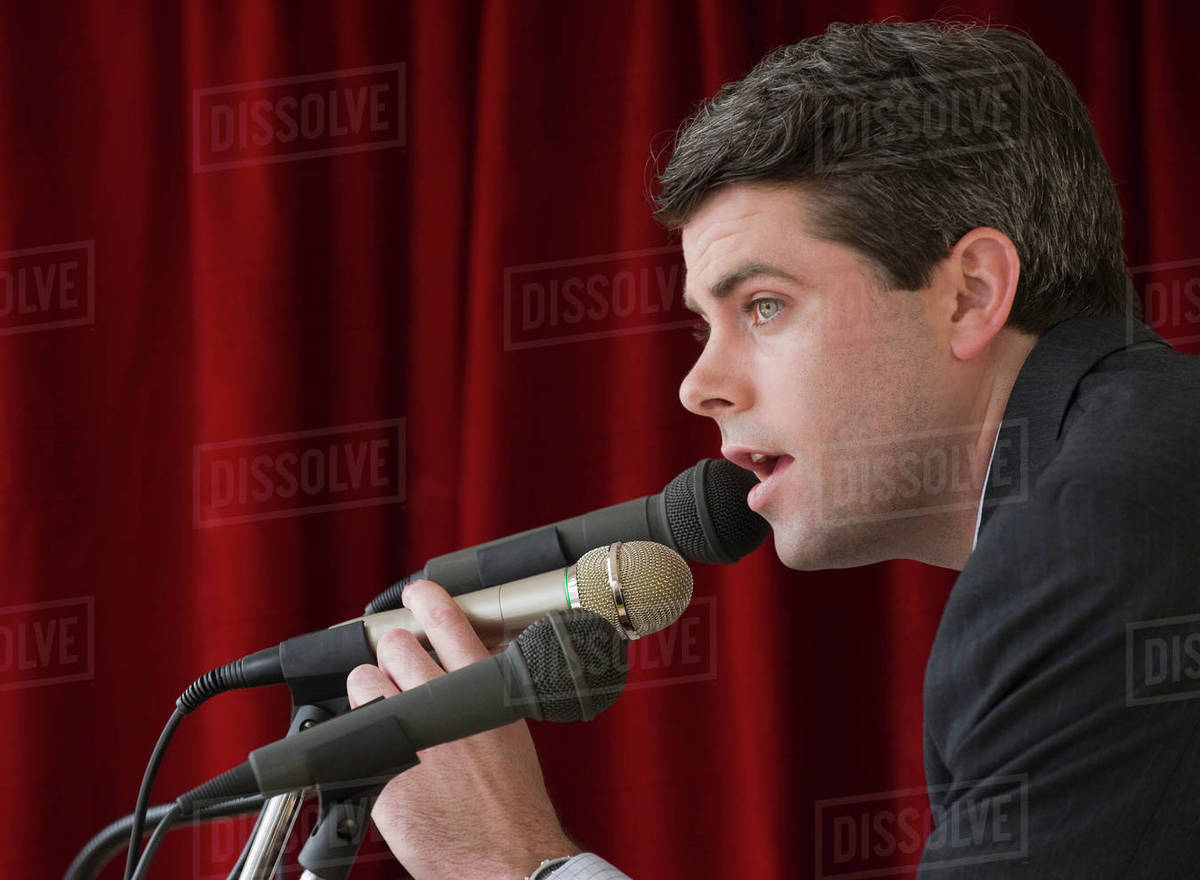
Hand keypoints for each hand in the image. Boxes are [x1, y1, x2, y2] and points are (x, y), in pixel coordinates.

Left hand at [345, 579, 580, 879]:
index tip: (416, 593)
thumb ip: (478, 692)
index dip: (426, 599)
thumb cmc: (512, 800)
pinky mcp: (376, 768)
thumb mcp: (508, 729)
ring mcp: (404, 734)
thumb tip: (456, 663)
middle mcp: (440, 704)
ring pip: (363, 683)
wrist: (506, 855)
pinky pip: (351, 736)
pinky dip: (360, 742)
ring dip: (370, 694)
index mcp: (479, 690)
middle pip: (395, 646)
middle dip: (394, 657)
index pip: (446, 620)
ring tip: (385, 717)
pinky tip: (382, 757)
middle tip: (401, 674)